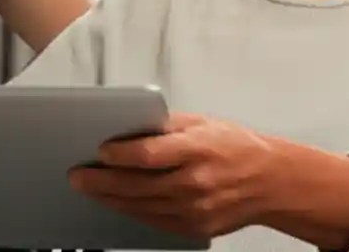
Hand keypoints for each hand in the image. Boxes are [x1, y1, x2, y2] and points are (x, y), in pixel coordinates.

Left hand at [68, 113, 277, 238]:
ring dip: (110, 198)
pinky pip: (154, 221)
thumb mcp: (202, 122)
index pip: (151, 154)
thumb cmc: (234, 145)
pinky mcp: (195, 227)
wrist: (271, 182)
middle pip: (139, 184)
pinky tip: (115, 202)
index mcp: (198, 149)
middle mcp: (196, 181)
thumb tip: (127, 126)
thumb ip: (165, 126)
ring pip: (141, 206)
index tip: (100, 151)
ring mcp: (195, 209)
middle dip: (102, 181)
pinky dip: (131, 211)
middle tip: (77, 176)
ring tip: (88, 189)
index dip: (121, 154)